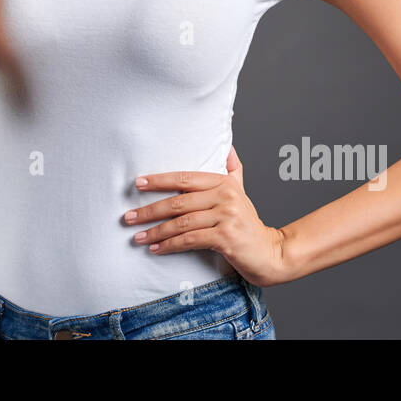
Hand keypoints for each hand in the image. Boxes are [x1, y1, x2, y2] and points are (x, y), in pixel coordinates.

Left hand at [124, 145, 287, 286]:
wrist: (272, 253)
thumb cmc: (249, 224)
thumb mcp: (242, 192)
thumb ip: (233, 170)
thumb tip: (227, 147)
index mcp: (224, 183)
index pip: (184, 178)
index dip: (159, 180)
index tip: (137, 184)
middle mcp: (225, 196)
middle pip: (178, 202)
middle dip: (149, 210)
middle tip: (128, 217)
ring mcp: (226, 216)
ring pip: (182, 223)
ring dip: (156, 231)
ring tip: (137, 237)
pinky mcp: (226, 237)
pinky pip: (190, 240)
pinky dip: (170, 245)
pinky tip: (156, 249)